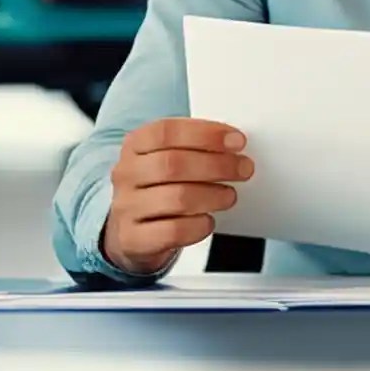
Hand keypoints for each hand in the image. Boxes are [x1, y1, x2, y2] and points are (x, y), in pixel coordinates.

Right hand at [102, 119, 253, 274]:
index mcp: (134, 146)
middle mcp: (126, 174)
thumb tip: (233, 144)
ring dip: (213, 196)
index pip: (166, 132)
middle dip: (217, 165)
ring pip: (177, 198)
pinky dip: (199, 225)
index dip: (205, 134)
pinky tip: (208, 220)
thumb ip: (193, 148)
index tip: (237, 140)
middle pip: (173, 164)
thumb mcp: (166, 160)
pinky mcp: (134, 238)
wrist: (130, 232)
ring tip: (229, 196)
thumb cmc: (157, 189)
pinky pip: (174, 231)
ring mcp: (127, 207)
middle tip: (243, 168)